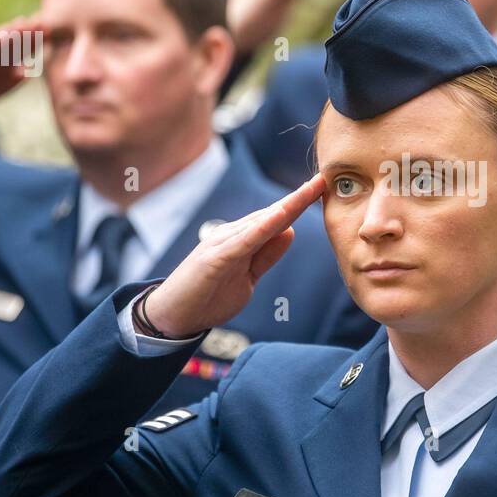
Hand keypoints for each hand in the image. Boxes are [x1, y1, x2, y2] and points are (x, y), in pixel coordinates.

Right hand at [142, 175, 326, 336]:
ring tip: (310, 189)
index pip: (276, 219)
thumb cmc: (208, 296)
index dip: (299, 204)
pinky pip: (244, 242)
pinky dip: (262, 228)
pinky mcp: (214, 259)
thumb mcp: (247, 277)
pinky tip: (280, 217)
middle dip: (299, 198)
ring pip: (261, 221)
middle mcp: (232, 235)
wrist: (172, 316)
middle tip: (324, 179)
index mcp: (242, 240)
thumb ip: (267, 255)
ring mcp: (222, 244)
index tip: (323, 189)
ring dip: (287, 206)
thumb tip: (290, 232)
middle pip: (272, 213)